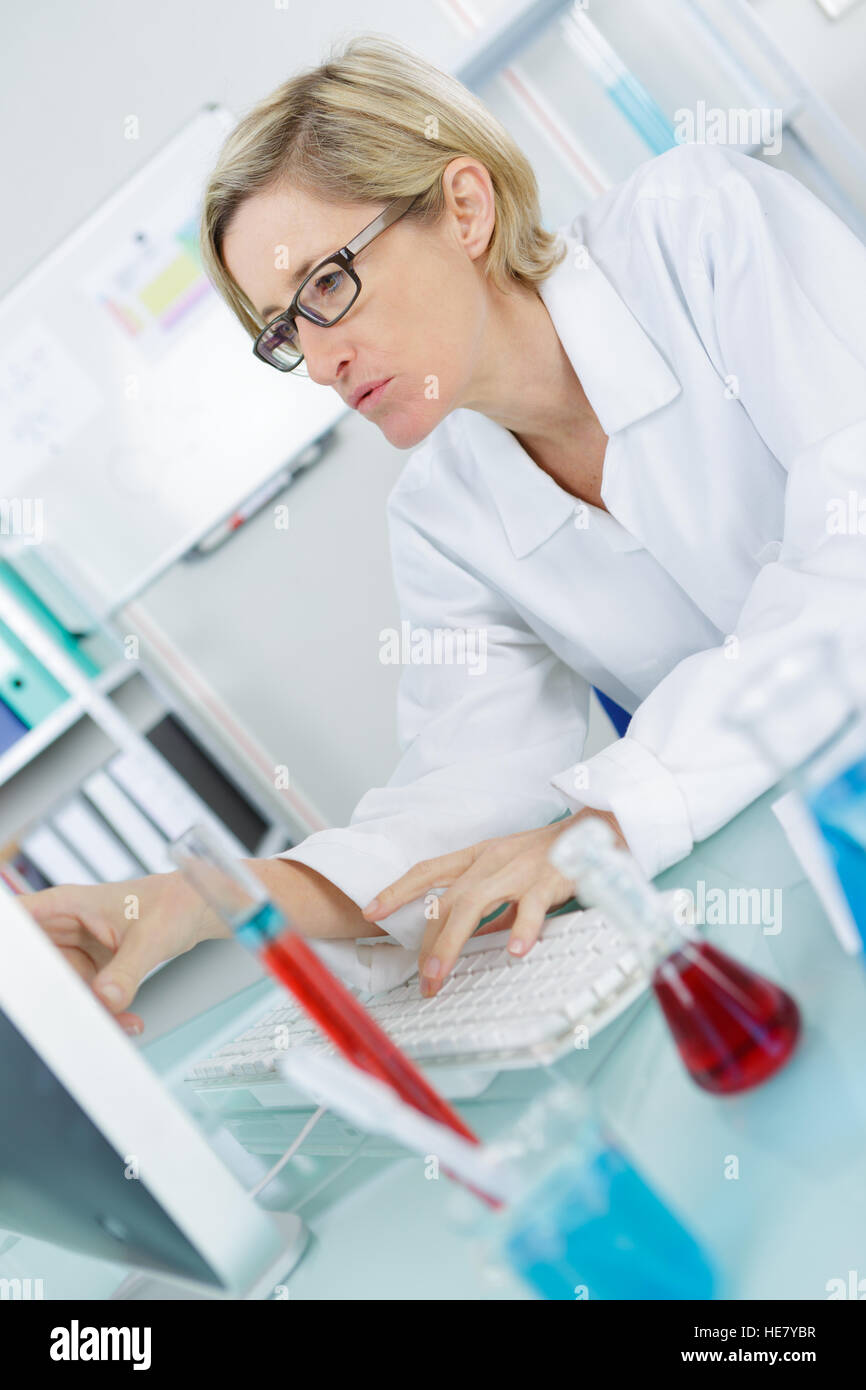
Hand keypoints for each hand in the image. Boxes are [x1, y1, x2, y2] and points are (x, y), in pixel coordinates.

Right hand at [18, 870, 227, 1032]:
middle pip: (34, 964)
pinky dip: (102, 1013)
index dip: (11, 945)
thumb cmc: (174, 903)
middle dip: (48, 994)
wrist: (196, 911)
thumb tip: (106, 998)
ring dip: (84, 1011)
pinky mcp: (88, 970)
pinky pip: (82, 997)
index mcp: (66, 905)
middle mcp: (64, 928)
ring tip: (119, 1022)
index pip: (20, 919)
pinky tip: (126, 1020)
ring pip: (58, 988)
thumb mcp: (151, 938)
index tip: (16, 975)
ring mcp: (74, 951)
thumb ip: (127, 970)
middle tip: (70, 1016)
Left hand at [361, 808, 624, 995]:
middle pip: (447, 900)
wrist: (593, 831)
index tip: (371, 910)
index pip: (428, 870)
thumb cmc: (545, 857)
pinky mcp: (547, 880)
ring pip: (475, 904)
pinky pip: (531, 906)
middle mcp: (490, 861)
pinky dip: (523, 929)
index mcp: (477, 857)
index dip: (398, 889)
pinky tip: (516, 952)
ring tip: (439, 974)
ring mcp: (517, 870)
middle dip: (428, 941)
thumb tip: (460, 939)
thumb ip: (484, 905)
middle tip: (419, 979)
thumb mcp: (506, 875)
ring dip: (453, 942)